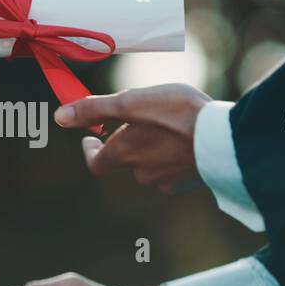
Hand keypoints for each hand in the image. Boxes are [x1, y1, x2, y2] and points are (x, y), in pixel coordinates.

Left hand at [52, 84, 210, 192]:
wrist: (224, 139)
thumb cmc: (176, 115)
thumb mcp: (131, 102)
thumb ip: (94, 110)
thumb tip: (60, 117)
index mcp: (124, 155)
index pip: (95, 163)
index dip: (90, 151)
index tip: (90, 139)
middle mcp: (142, 173)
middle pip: (126, 161)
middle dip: (128, 143)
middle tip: (140, 120)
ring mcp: (168, 181)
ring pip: (153, 165)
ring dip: (154, 148)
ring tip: (171, 126)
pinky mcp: (191, 183)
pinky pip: (176, 170)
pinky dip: (177, 156)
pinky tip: (190, 141)